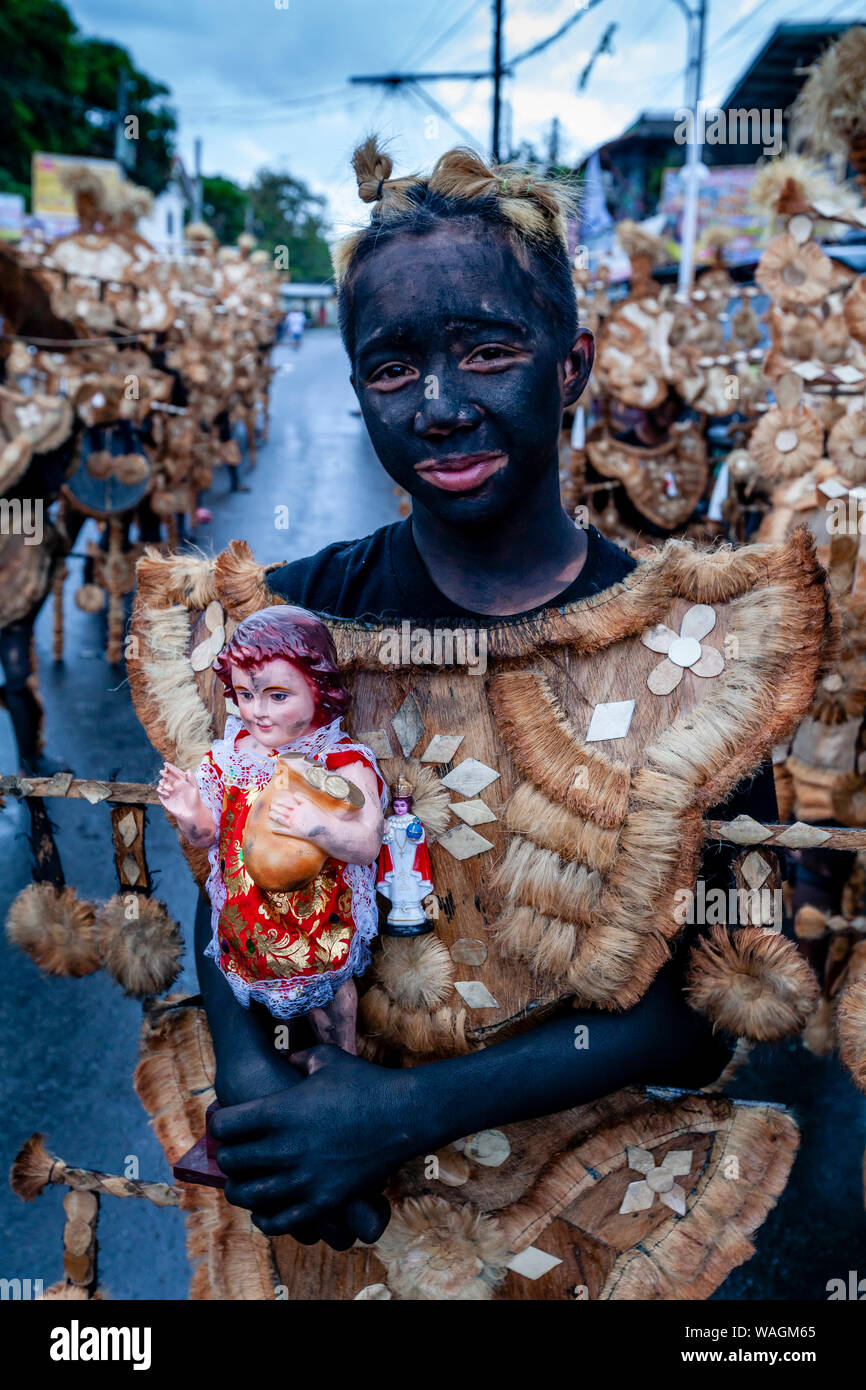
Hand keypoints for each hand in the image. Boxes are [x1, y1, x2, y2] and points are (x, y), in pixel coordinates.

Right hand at [157, 762, 202, 819]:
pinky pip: (159, 791)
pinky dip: (161, 791)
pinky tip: (168, 794)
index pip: (174, 772)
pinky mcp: (164, 797)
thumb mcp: (195, 789)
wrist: (190, 813)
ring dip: (164, 783)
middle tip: (163, 772)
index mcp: (181, 781)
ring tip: (170, 789)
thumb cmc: (195, 801)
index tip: (165, 764)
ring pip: (162, 782)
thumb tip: (188, 770)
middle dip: (164, 773)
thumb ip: (192, 779)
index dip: (170, 767)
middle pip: (167, 776)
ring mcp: (169, 791)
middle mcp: (174, 784)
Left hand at [211, 1044, 418, 1237]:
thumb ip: (297, 1058)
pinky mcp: (323, 1200)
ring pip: (249, 1194)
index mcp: (281, 1110)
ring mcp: (304, 1177)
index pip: (224, 1125)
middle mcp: (286, 1145)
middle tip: (232, 1153)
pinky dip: (265, 1217)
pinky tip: (264, 1210)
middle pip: (232, 1161)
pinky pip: (280, 1221)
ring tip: (241, 1184)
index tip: (225, 1124)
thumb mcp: (326, 1059)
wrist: (404, 1115)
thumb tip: (283, 1060)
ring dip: (239, 1189)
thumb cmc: (365, 1082)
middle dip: (227, 1156)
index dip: (219, 1124)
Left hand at [267, 790, 329, 841]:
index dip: (280, 802)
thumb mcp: (312, 804)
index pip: (286, 804)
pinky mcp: (294, 833)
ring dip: (274, 816)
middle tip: (270, 807)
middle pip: (282, 811)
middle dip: (275, 808)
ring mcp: (293, 824)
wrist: (324, 829)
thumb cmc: (319, 816)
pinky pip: (283, 831)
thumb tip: (294, 794)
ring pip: (280, 819)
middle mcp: (294, 815)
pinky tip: (272, 829)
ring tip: (270, 814)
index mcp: (298, 808)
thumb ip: (302, 799)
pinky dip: (277, 830)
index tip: (276, 801)